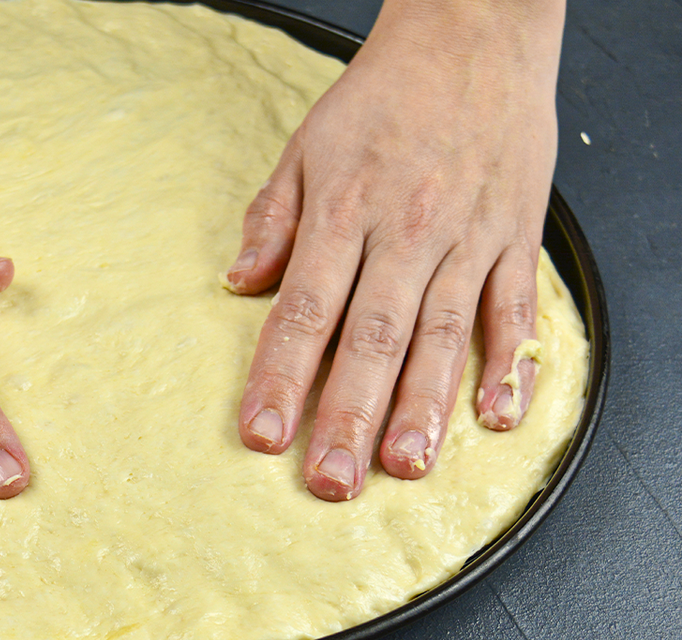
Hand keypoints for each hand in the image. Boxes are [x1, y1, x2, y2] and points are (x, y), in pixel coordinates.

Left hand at [223, 1, 563, 499]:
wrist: (474, 33)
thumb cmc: (385, 94)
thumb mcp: (308, 144)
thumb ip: (274, 219)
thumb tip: (239, 283)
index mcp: (344, 210)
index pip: (304, 309)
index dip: (279, 376)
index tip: (259, 433)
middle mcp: (406, 230)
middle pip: (371, 336)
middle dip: (347, 414)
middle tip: (330, 482)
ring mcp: (466, 236)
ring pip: (442, 334)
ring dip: (422, 407)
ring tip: (403, 468)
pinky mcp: (514, 235)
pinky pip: (513, 308)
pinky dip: (508, 364)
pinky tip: (493, 417)